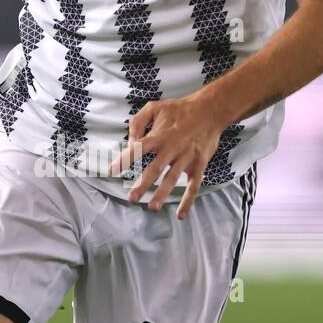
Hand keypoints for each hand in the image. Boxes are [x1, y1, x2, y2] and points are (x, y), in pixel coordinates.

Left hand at [107, 93, 224, 217]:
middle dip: (143, 184)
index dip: (125, 159)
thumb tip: (130, 141)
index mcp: (159, 134)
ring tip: (151, 207)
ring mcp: (187, 157)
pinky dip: (188, 200)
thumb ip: (138, 122)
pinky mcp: (199, 164)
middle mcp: (172, 147)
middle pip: (155, 168)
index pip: (139, 148)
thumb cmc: (179, 110)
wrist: (210, 110)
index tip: (112, 171)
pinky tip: (181, 214)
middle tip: (131, 198)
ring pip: (173, 178)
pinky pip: (194, 185)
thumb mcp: (155, 107)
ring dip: (162, 194)